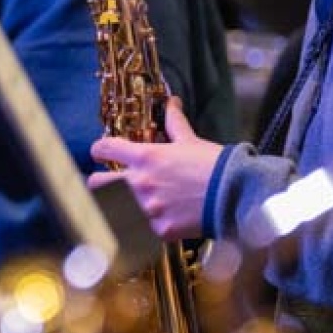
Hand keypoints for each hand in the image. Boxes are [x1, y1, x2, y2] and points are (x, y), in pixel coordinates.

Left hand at [87, 97, 220, 240]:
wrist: (235, 194)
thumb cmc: (214, 166)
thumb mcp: (191, 141)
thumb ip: (174, 124)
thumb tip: (172, 103)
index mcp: (145, 157)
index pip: (105, 149)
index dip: (100, 150)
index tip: (102, 154)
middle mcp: (140, 182)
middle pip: (97, 184)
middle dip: (100, 182)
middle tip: (111, 183)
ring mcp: (147, 208)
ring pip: (117, 208)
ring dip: (126, 204)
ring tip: (143, 203)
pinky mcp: (159, 229)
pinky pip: (145, 228)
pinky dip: (153, 224)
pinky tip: (166, 218)